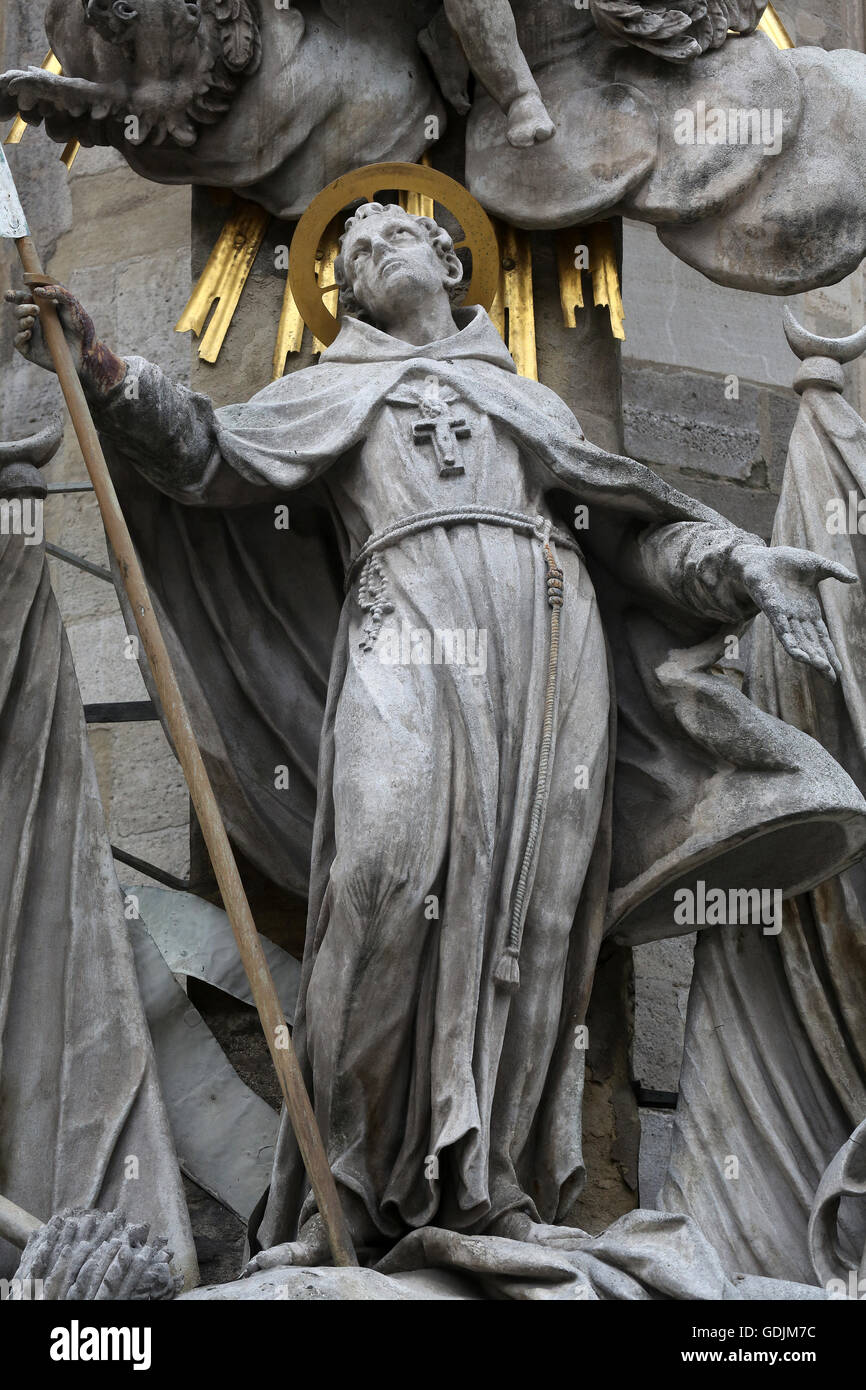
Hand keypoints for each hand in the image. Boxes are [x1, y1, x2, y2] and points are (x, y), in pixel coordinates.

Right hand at [4, 285, 125, 396]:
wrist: (87, 352)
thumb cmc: (82, 327)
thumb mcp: (72, 305)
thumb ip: (58, 292)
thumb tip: (37, 290)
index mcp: (42, 308)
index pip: (23, 299)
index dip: (14, 295)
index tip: (10, 295)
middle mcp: (35, 321)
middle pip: (19, 311)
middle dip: (22, 308)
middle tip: (36, 309)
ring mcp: (32, 336)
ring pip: (18, 324)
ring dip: (23, 319)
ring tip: (32, 319)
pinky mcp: (31, 350)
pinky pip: (18, 342)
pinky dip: (20, 336)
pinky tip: (28, 332)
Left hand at [734, 543, 855, 682]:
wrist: (761, 557)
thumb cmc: (786, 561)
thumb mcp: (817, 566)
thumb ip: (836, 571)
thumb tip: (855, 579)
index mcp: (809, 611)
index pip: (822, 637)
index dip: (831, 652)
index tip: (839, 670)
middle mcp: (797, 619)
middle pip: (813, 646)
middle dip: (823, 663)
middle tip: (833, 681)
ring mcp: (785, 618)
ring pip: (801, 643)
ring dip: (812, 657)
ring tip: (823, 670)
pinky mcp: (773, 613)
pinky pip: (784, 633)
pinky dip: (793, 645)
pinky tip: (800, 657)